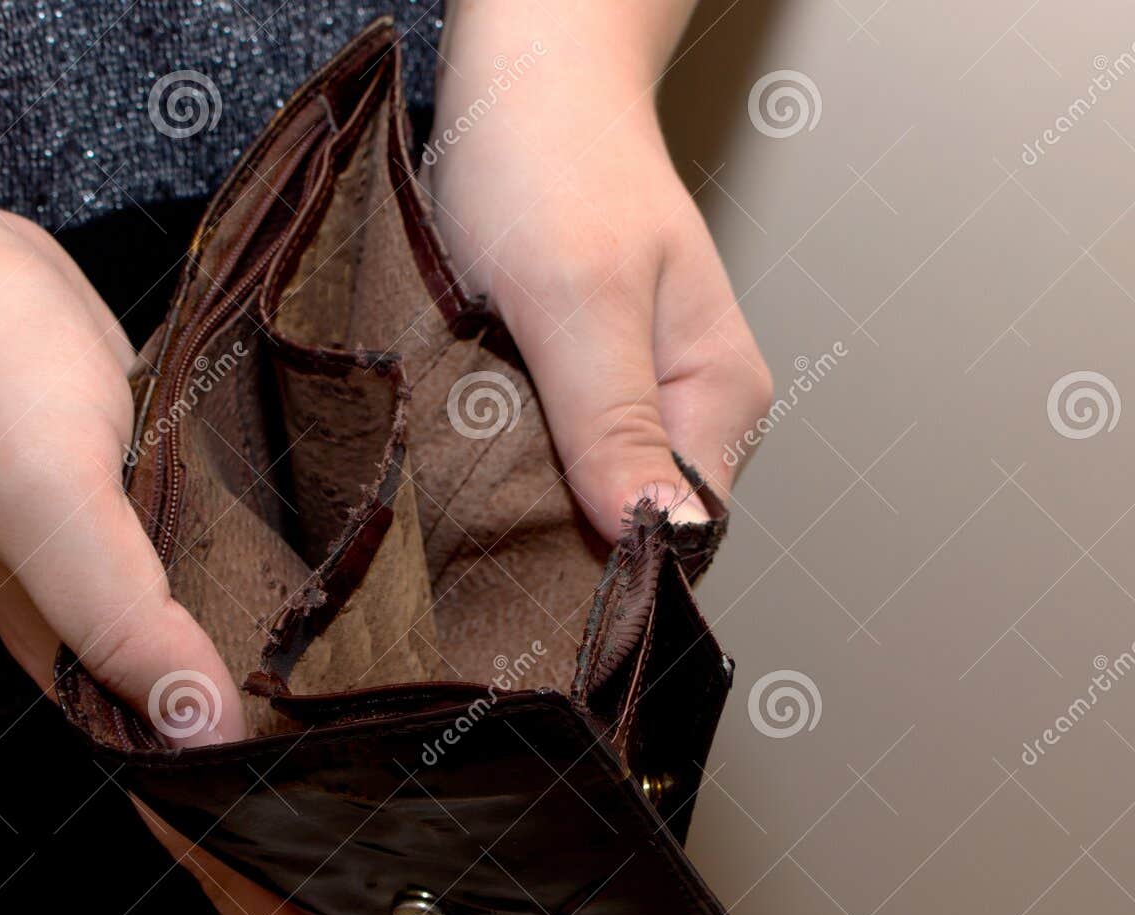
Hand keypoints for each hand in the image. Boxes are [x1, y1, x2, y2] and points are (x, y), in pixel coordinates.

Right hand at [0, 208, 388, 914]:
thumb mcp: (49, 504)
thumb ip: (120, 618)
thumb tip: (205, 734)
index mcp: (94, 682)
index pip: (196, 833)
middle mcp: (135, 659)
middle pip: (239, 799)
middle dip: (320, 875)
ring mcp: (164, 598)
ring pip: (255, 721)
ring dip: (327, 779)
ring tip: (424, 827)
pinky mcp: (187, 532)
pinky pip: (260, 627)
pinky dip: (316, 666)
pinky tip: (386, 668)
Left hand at [428, 9, 772, 539]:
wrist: (519, 82)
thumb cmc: (554, 166)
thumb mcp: (577, 299)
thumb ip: (612, 420)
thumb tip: (655, 533)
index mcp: (718, 399)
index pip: (680, 536)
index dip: (611, 562)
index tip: (534, 566)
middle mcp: (682, 409)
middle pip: (627, 525)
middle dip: (555, 535)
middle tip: (479, 519)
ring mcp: (626, 398)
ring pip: (576, 495)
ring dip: (517, 498)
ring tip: (465, 476)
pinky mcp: (573, 384)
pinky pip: (541, 454)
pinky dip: (497, 457)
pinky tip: (462, 446)